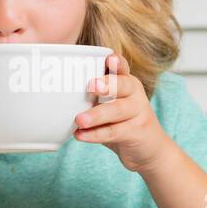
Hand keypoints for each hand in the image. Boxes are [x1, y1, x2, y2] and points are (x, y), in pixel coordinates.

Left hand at [72, 53, 172, 173]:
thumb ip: (93, 97)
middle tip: (91, 86)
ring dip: (97, 115)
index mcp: (127, 83)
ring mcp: (138, 113)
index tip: (108, 58)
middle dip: (108, 84)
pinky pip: (114, 132)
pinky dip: (95, 134)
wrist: (148, 149)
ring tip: (79, 120)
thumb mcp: (110, 104)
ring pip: (117, 111)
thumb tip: (58, 94)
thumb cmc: (122, 122)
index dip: (117, 62)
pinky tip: (80, 135)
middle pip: (123, 85)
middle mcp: (135, 94)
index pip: (122, 68)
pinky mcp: (136, 132)